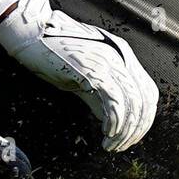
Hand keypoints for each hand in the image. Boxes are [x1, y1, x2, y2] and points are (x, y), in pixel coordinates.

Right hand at [0, 0, 157, 151]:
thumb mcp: (82, 74)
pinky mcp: (92, 70)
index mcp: (121, 55)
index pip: (147, 91)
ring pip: (132, 104)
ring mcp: (107, 62)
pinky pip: (114, 102)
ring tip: (111, 144)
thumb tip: (110, 118)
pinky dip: (114, 123)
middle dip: (136, 129)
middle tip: (122, 145)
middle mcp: (119, 56)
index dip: (143, 118)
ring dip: (125, 131)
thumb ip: (99, 95)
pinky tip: (107, 132)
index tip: (131, 134)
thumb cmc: (52, 51)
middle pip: (144, 100)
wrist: (31, 33)